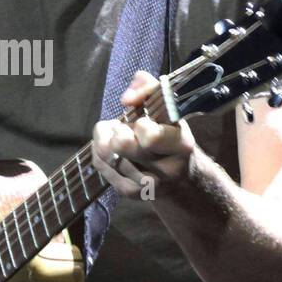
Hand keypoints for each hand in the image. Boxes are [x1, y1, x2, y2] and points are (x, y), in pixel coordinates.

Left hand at [91, 70, 197, 201]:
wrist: (181, 176)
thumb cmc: (170, 132)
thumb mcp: (168, 107)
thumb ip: (149, 88)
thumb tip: (126, 98)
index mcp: (181, 145)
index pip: (150, 136)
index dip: (140, 124)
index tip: (143, 122)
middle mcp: (166, 169)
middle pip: (122, 145)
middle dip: (118, 131)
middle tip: (124, 129)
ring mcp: (148, 185)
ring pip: (107, 155)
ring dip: (106, 140)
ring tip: (118, 136)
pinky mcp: (130, 193)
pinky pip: (101, 165)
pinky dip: (101, 152)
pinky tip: (112, 149)